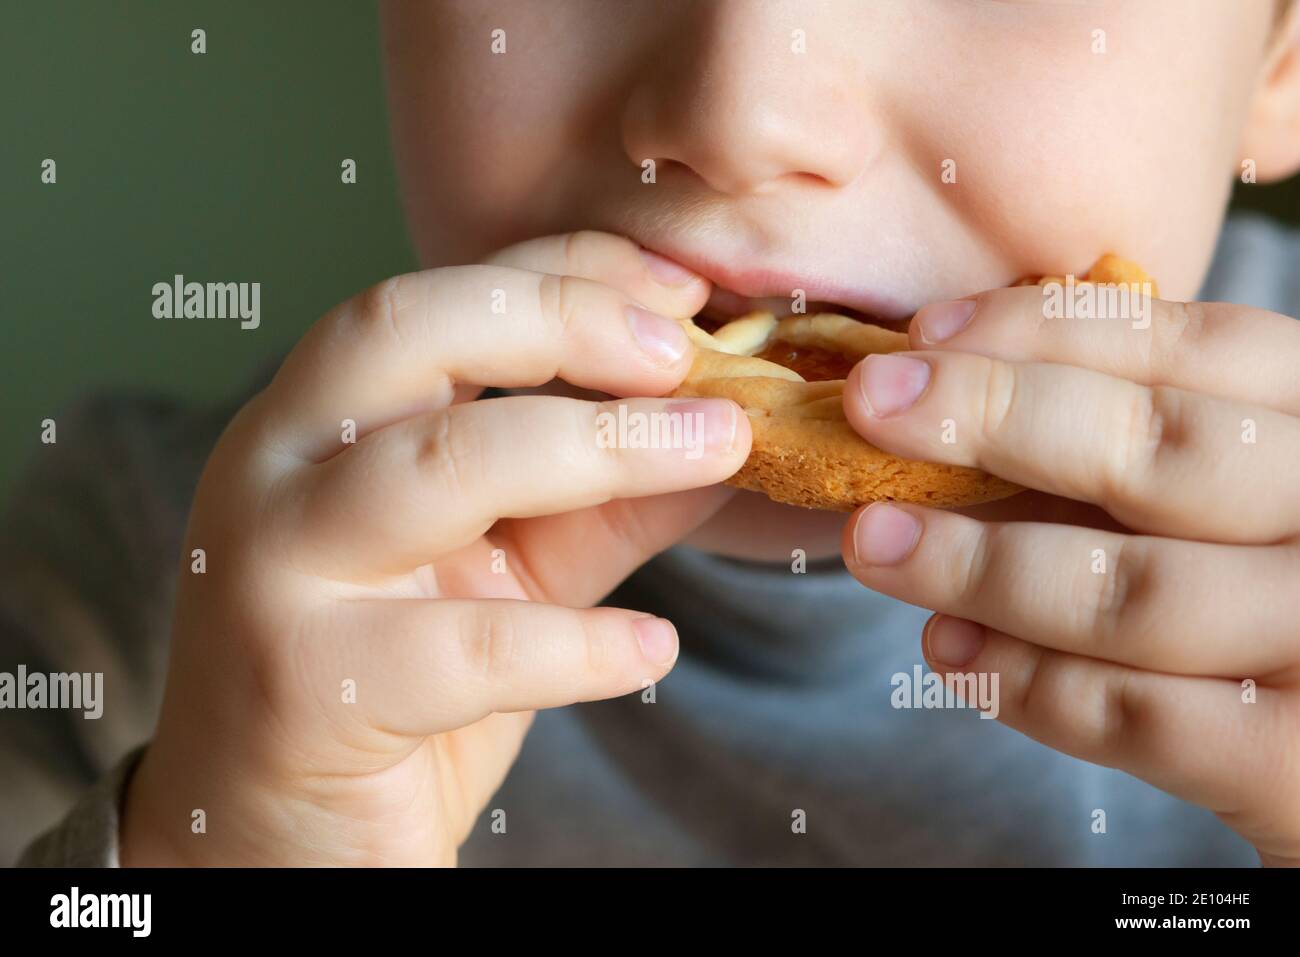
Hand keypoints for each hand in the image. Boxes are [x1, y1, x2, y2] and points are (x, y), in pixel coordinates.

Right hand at [121, 231, 749, 865]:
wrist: (282, 832)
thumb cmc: (395, 676)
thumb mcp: (509, 568)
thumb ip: (599, 500)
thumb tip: (725, 429)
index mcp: (316, 419)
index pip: (438, 300)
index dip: (564, 275)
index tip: (679, 291)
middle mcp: (274, 467)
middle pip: (407, 335)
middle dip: (563, 320)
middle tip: (688, 352)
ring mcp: (274, 572)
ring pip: (438, 470)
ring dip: (600, 447)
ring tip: (719, 449)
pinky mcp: (304, 685)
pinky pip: (462, 649)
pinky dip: (576, 644)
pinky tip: (653, 649)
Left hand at [840, 287, 1299, 865]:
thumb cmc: (1275, 601)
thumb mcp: (1243, 501)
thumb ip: (1144, 459)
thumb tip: (959, 407)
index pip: (1206, 348)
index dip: (1053, 332)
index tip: (926, 333)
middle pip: (1170, 450)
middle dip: (996, 417)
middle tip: (869, 405)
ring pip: (1141, 593)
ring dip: (983, 564)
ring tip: (876, 544)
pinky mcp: (1299, 765)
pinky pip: (1141, 718)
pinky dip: (1028, 680)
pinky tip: (947, 647)